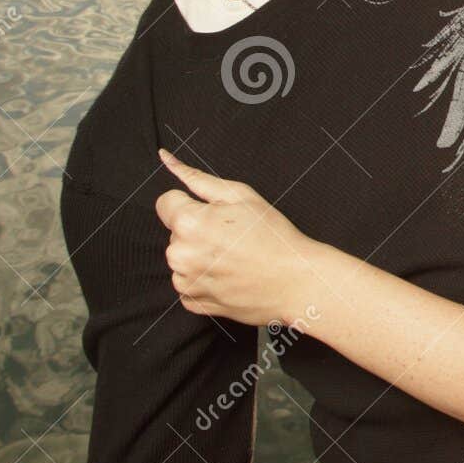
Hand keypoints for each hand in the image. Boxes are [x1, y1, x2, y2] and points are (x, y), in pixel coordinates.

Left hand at [155, 150, 319, 327]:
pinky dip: (205, 279)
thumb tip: (166, 159)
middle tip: (233, 238)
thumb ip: (197, 178)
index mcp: (189, 223)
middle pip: (176, 232)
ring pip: (182, 258)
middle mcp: (180, 254)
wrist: (298, 282)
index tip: (216, 215)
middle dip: (197, 231)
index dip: (191, 204)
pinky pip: (189, 283)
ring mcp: (186, 282)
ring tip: (234, 259)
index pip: (166, 203)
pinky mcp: (194, 303)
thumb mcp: (241, 196)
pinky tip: (230, 276)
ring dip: (200, 256)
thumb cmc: (274, 237)